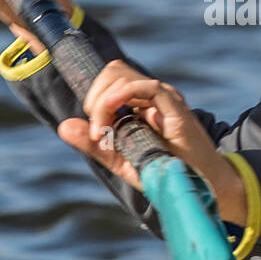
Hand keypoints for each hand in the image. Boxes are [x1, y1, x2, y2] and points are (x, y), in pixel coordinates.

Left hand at [56, 60, 247, 224]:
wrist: (197, 187)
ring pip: (122, 76)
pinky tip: (112, 111)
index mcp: (137, 104)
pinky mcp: (175, 106)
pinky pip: (147, 86)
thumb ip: (93, 144)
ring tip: (104, 133)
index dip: (93, 98)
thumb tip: (63, 126)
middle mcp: (150, 96)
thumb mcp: (120, 159)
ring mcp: (163, 98)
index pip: (107, 79)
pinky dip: (124, 93)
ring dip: (103, 103)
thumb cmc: (163, 172)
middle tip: (97, 133)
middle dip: (94, 99)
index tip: (93, 133)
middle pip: (111, 72)